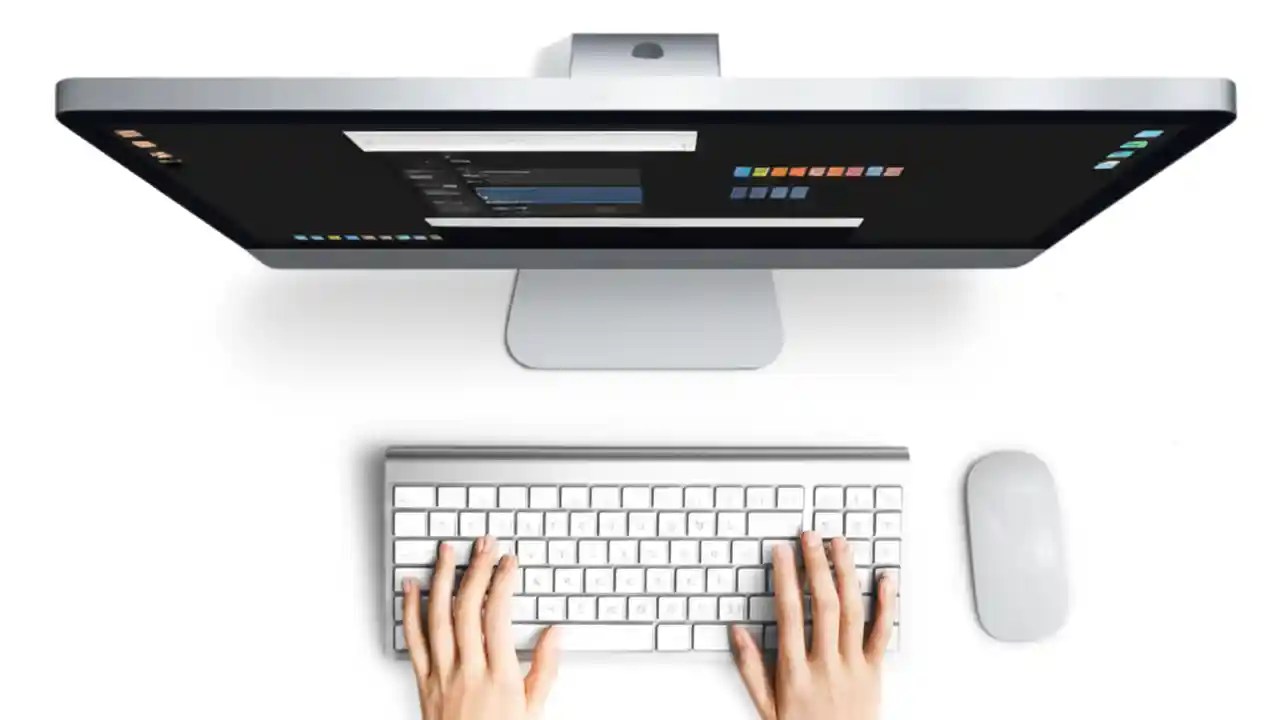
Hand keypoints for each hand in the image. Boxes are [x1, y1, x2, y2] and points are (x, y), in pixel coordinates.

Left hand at [402, 537, 559, 719]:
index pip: (499, 617)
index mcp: (499, 678)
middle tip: (483, 545)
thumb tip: (555, 633)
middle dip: (476, 570)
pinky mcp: (423, 684)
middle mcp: (468, 674)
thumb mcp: (535, 710)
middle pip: (468, 610)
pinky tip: (412, 587)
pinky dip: (411, 611)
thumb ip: (545, 669)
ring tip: (446, 552)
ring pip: (438, 619)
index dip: (503, 583)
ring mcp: (442, 677)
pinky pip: (414, 641)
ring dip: (442, 580)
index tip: (509, 562)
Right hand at [732, 532, 896, 719]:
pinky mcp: (874, 672)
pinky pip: (883, 633)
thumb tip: (737, 633)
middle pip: (822, 605)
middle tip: (810, 536)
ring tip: (840, 544)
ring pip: (851, 611)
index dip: (784, 578)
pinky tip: (884, 579)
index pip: (788, 614)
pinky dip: (886, 604)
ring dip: (846, 573)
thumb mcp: (766, 708)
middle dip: (816, 565)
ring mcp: (853, 667)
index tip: (781, 552)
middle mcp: (825, 666)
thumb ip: (751, 669)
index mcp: (795, 673)